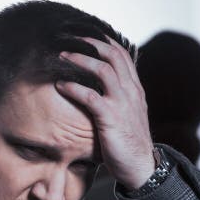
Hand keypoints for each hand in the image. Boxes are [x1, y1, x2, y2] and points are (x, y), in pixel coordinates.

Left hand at [55, 36, 154, 190]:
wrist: (139, 166)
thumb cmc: (126, 141)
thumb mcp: (125, 113)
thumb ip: (114, 97)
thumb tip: (94, 86)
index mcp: (134, 88)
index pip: (122, 55)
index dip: (103, 41)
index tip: (84, 33)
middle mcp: (131, 92)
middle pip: (113, 56)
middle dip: (90, 44)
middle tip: (69, 38)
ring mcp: (122, 104)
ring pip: (104, 71)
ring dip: (81, 60)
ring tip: (62, 56)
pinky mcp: (111, 119)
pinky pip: (91, 97)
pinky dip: (74, 88)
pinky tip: (60, 85)